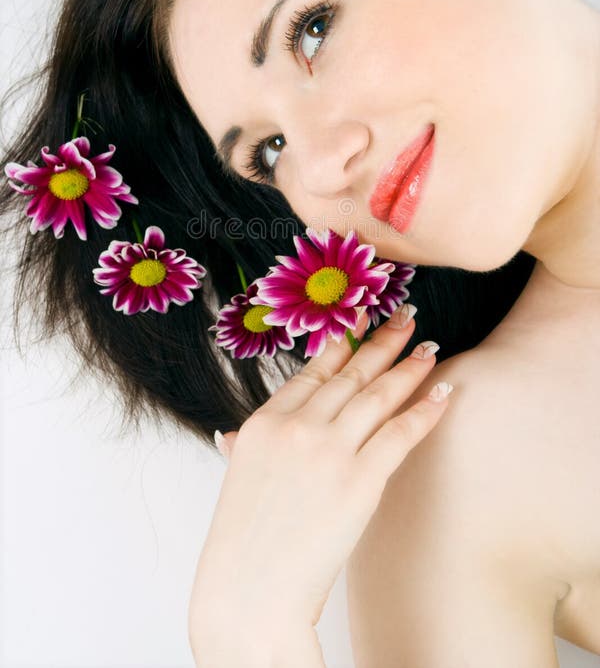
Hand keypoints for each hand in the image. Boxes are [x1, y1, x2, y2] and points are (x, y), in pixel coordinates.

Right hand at [190, 304, 452, 635]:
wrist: (251, 592)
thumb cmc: (243, 542)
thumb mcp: (237, 481)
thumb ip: (241, 449)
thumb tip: (230, 438)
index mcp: (264, 423)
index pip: (313, 372)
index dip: (343, 344)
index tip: (361, 320)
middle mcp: (297, 427)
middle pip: (351, 375)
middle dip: (382, 343)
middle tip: (406, 317)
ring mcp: (329, 451)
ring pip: (378, 396)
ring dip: (408, 368)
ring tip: (429, 347)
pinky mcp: (360, 480)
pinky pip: (400, 434)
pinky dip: (425, 411)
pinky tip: (443, 393)